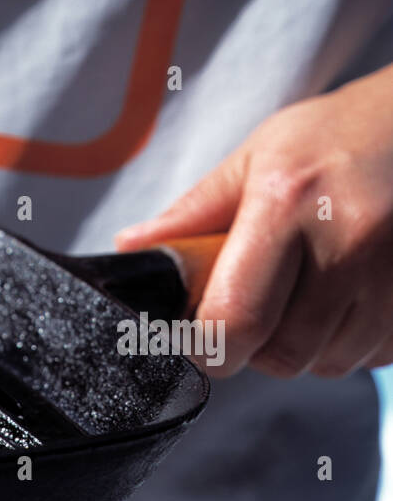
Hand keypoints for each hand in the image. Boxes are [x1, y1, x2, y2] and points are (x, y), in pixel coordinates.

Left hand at [114, 67, 392, 378]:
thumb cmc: (334, 137)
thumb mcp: (256, 156)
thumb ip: (195, 213)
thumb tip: (132, 249)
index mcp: (287, 204)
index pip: (235, 319)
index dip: (208, 346)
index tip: (198, 337)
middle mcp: (348, 245)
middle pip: (282, 354)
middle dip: (255, 344)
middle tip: (255, 301)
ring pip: (329, 364)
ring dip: (306, 344)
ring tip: (308, 286)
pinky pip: (373, 357)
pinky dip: (350, 340)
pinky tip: (348, 291)